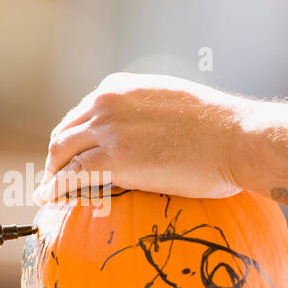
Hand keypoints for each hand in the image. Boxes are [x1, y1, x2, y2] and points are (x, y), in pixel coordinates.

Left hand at [34, 73, 247, 202]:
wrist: (236, 138)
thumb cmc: (219, 127)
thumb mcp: (171, 101)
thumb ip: (146, 111)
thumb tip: (143, 132)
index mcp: (118, 87)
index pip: (81, 113)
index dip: (73, 138)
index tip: (71, 156)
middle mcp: (106, 102)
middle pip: (65, 132)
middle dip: (57, 157)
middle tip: (56, 179)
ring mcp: (107, 130)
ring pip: (61, 153)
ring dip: (53, 174)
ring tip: (53, 192)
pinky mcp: (112, 159)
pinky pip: (71, 177)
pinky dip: (56, 189)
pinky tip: (50, 200)